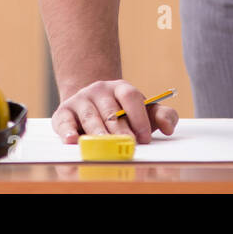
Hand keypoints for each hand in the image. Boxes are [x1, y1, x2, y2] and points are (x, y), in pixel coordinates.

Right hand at [51, 79, 178, 144]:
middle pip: (110, 110)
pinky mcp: (64, 112)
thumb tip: (168, 128)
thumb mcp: (144, 112)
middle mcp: (99, 90)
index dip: (139, 117)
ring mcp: (81, 99)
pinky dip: (67, 131)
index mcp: (121, 88)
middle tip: (127, 145)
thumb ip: (162, 116)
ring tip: (105, 145)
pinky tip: (72, 140)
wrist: (92, 105)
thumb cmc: (122, 113)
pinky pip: (64, 121)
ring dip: (98, 132)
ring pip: (90, 117)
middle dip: (120, 130)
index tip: (145, 138)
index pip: (131, 97)